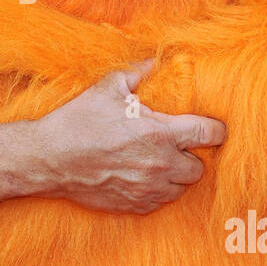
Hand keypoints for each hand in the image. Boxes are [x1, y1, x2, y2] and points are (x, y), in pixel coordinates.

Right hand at [34, 58, 225, 213]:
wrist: (49, 159)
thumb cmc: (78, 121)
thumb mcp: (108, 88)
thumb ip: (138, 72)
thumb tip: (155, 60)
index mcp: (160, 133)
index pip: (211, 134)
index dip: (217, 129)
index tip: (212, 127)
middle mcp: (160, 165)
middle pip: (200, 167)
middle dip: (192, 155)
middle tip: (176, 144)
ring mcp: (148, 189)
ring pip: (182, 188)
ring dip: (176, 175)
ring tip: (159, 161)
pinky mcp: (134, 205)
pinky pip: (161, 202)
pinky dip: (158, 191)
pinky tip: (142, 175)